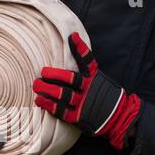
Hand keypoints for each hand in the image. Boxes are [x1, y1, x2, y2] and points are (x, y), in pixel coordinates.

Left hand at [32, 32, 140, 150]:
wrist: (117, 117)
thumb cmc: (101, 93)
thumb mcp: (97, 77)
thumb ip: (85, 64)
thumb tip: (72, 36)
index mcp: (94, 77)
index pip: (88, 60)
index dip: (80, 48)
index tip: (72, 37)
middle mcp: (90, 89)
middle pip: (71, 79)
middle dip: (54, 75)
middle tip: (42, 72)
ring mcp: (84, 104)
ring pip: (64, 95)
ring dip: (47, 90)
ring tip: (36, 85)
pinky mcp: (78, 118)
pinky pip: (61, 111)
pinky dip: (49, 105)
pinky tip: (40, 100)